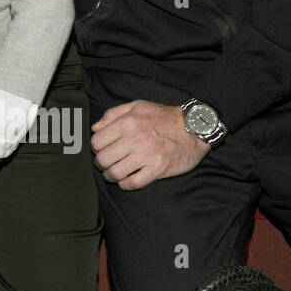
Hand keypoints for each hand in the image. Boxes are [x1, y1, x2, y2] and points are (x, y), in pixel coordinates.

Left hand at [91, 100, 208, 189]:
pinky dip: (126, 184)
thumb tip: (95, 128)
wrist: (195, 128)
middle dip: (101, 164)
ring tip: (114, 173)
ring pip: (115, 173)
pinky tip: (128, 180)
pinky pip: (133, 183)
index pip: (97, 141)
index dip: (96, 148)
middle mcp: (135, 138)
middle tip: (106, 164)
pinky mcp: (158, 169)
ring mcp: (147, 155)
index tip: (101, 150)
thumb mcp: (137, 106)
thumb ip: (113, 114)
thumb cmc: (165, 117)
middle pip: (103, 159)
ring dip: (111, 176)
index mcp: (128, 122)